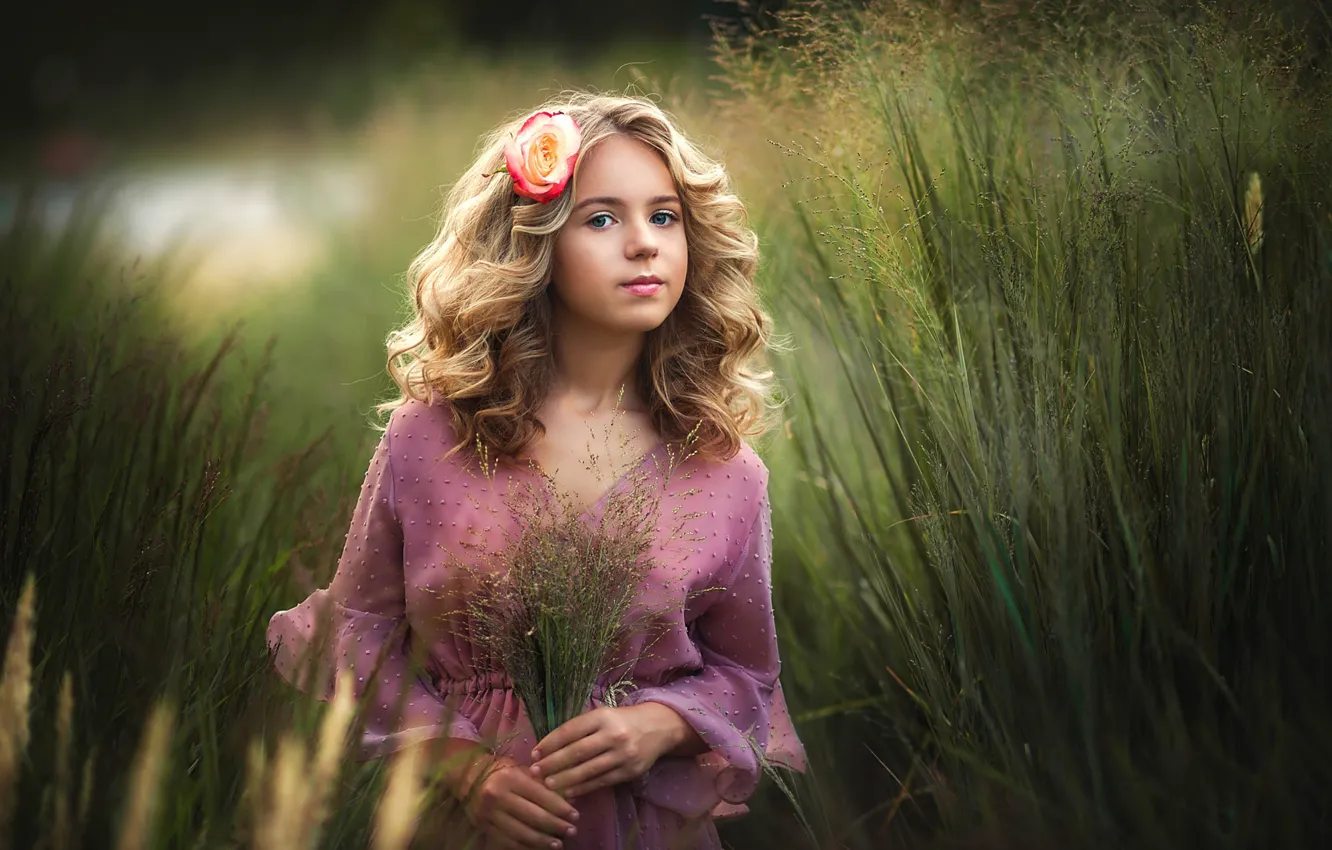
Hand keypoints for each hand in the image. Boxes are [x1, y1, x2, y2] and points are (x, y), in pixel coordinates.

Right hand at [463, 754, 579, 849]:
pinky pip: (508, 841)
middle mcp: (498, 796)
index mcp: (510, 778)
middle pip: (533, 816)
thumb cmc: (500, 770)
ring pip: (521, 832)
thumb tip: (567, 797)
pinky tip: (539, 847)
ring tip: (558, 843)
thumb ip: (541, 782)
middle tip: (571, 831)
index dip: (560, 807)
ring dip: (542, 840)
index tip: (575, 815)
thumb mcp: (520, 768)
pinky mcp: (484, 827)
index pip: (540, 795)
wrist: (467, 777)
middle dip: (555, 825)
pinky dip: (525, 846)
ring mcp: (489, 814)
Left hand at [528, 705, 682, 798]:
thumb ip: (580, 728)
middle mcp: (613, 734)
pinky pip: (601, 781)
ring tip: (548, 784)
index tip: (534, 753)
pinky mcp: (629, 771)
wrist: (658, 728)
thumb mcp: (603, 715)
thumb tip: (548, 746)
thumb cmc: (623, 721)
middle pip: (577, 751)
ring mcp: (623, 754)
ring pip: (588, 770)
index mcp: (603, 716)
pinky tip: (569, 791)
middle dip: (553, 763)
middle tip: (535, 772)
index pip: (570, 730)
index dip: (550, 743)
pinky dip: (583, 787)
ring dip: (565, 779)